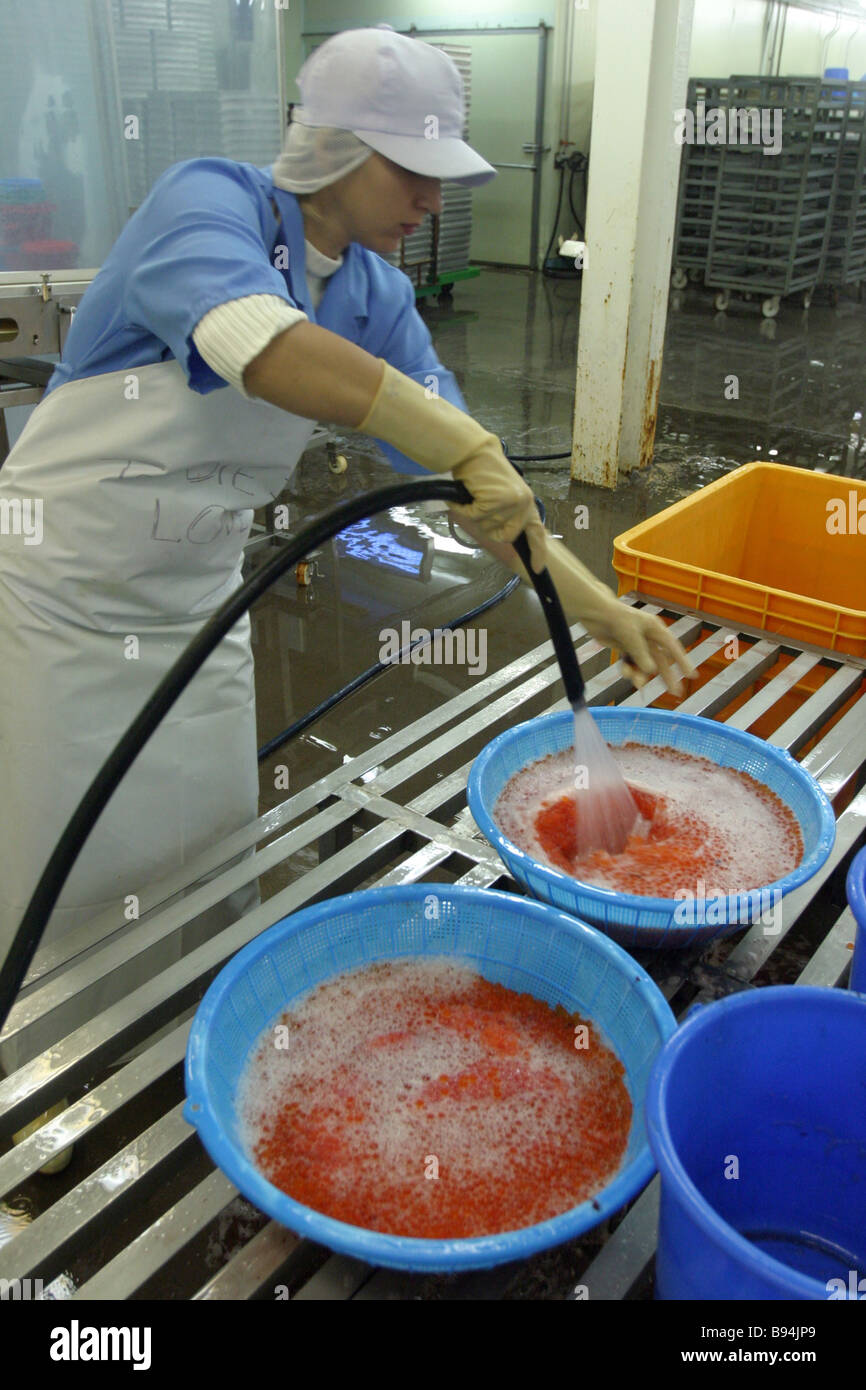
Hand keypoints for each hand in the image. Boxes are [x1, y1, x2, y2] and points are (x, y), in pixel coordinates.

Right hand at [450, 441, 546, 572]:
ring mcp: (511, 502)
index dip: (538, 551)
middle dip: (489, 527)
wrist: (473, 452)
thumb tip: (505, 536)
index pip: (536, 532)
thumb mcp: (502, 496)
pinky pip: (475, 517)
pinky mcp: (496, 500)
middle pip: (505, 536)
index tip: (538, 568)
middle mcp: (524, 503)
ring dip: (474, 514)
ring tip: (474, 495)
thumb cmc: (483, 473)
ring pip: (488, 527)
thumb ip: (508, 515)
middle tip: (480, 508)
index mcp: (527, 502)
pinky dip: (464, 508)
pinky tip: (467, 494)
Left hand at [582, 602, 697, 696]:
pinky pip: (630, 664)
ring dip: (640, 675)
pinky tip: (625, 672)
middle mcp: (649, 637)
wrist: (596, 613)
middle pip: (661, 661)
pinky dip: (628, 670)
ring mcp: (636, 643)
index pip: (673, 648)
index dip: (682, 662)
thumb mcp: (630, 637)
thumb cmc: (615, 619)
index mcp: (655, 629)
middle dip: (667, 676)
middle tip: (675, 692)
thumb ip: (641, 654)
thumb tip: (651, 671)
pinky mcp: (625, 648)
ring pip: (643, 665)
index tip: (692, 675)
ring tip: (637, 684)